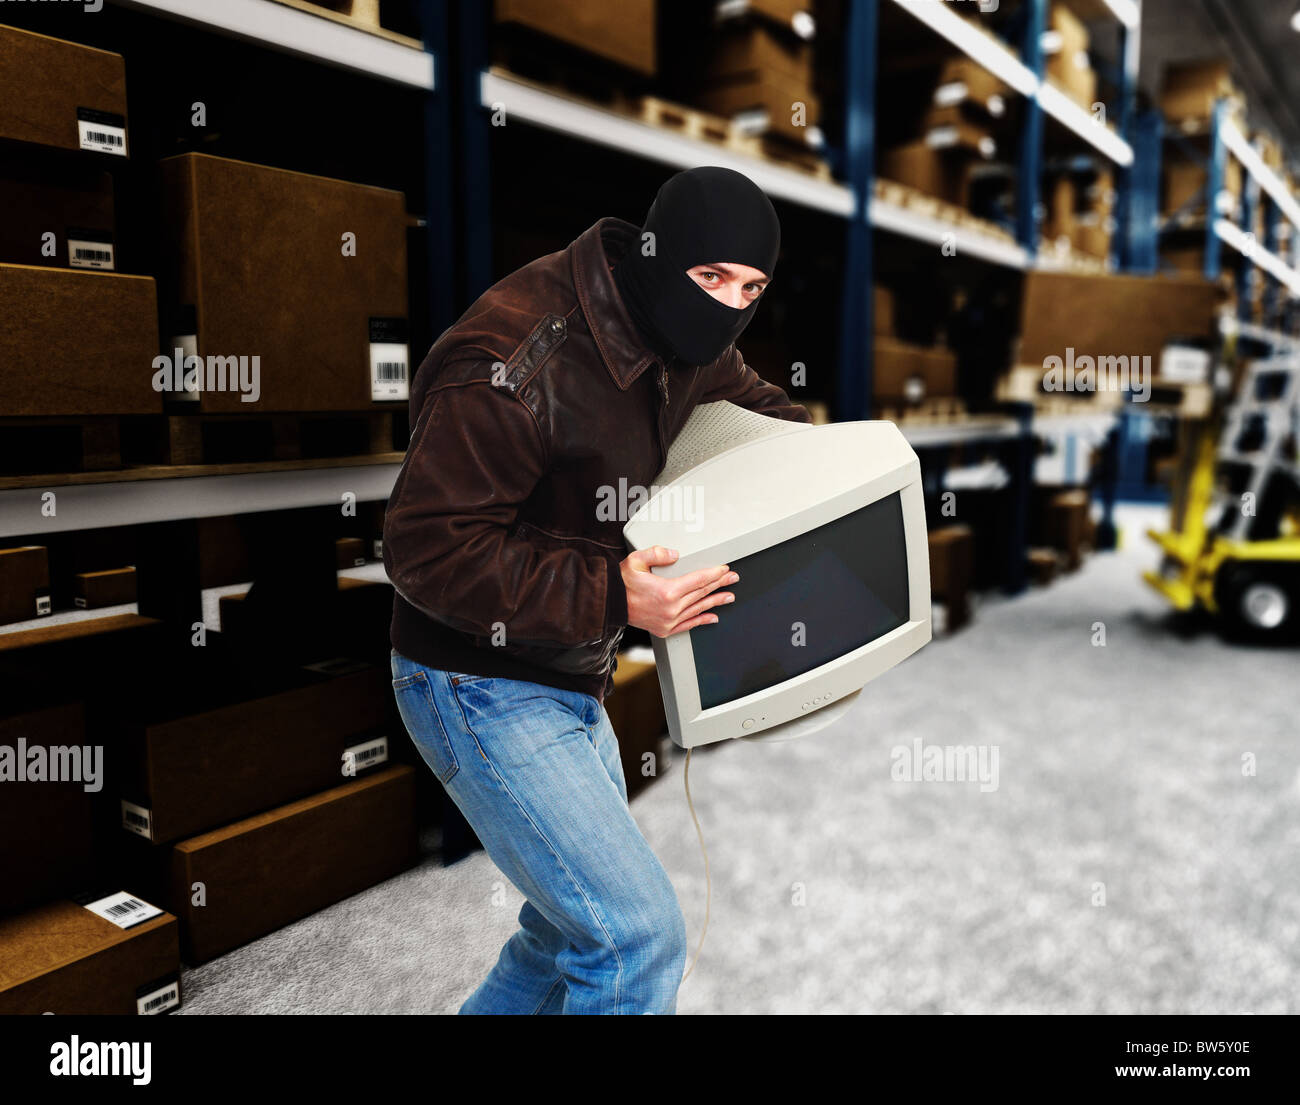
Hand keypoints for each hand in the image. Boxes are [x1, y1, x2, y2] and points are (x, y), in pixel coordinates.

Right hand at [620, 546, 738, 637]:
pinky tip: (713, 617)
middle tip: (733, 578)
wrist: (609, 605)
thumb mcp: (636, 561)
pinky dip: (702, 620)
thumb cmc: (621, 584)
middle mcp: (671, 608)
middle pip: (702, 593)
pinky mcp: (665, 629)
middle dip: (720, 584)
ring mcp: (669, 621)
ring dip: (716, 601)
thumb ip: (656, 553)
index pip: (699, 580)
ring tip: (729, 596)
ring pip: (699, 608)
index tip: (725, 570)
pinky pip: (689, 625)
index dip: (714, 574)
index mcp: (667, 591)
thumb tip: (674, 553)